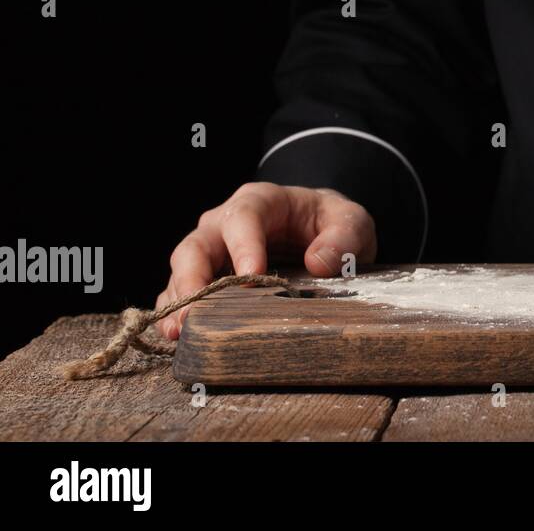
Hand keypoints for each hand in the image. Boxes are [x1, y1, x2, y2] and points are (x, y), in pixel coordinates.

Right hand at [156, 183, 376, 338]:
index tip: (252, 277)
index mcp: (260, 202)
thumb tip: (317, 263)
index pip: (243, 218)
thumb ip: (344, 236)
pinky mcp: (206, 279)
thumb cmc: (331, 223)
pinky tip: (177, 337)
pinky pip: (181, 293)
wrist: (323, 233)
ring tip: (180, 332)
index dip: (244, 247)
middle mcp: (224, 224)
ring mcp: (211, 253)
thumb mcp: (351, 222)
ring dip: (180, 301)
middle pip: (197, 246)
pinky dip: (175, 314)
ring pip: (182, 271)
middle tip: (196, 312)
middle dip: (193, 279)